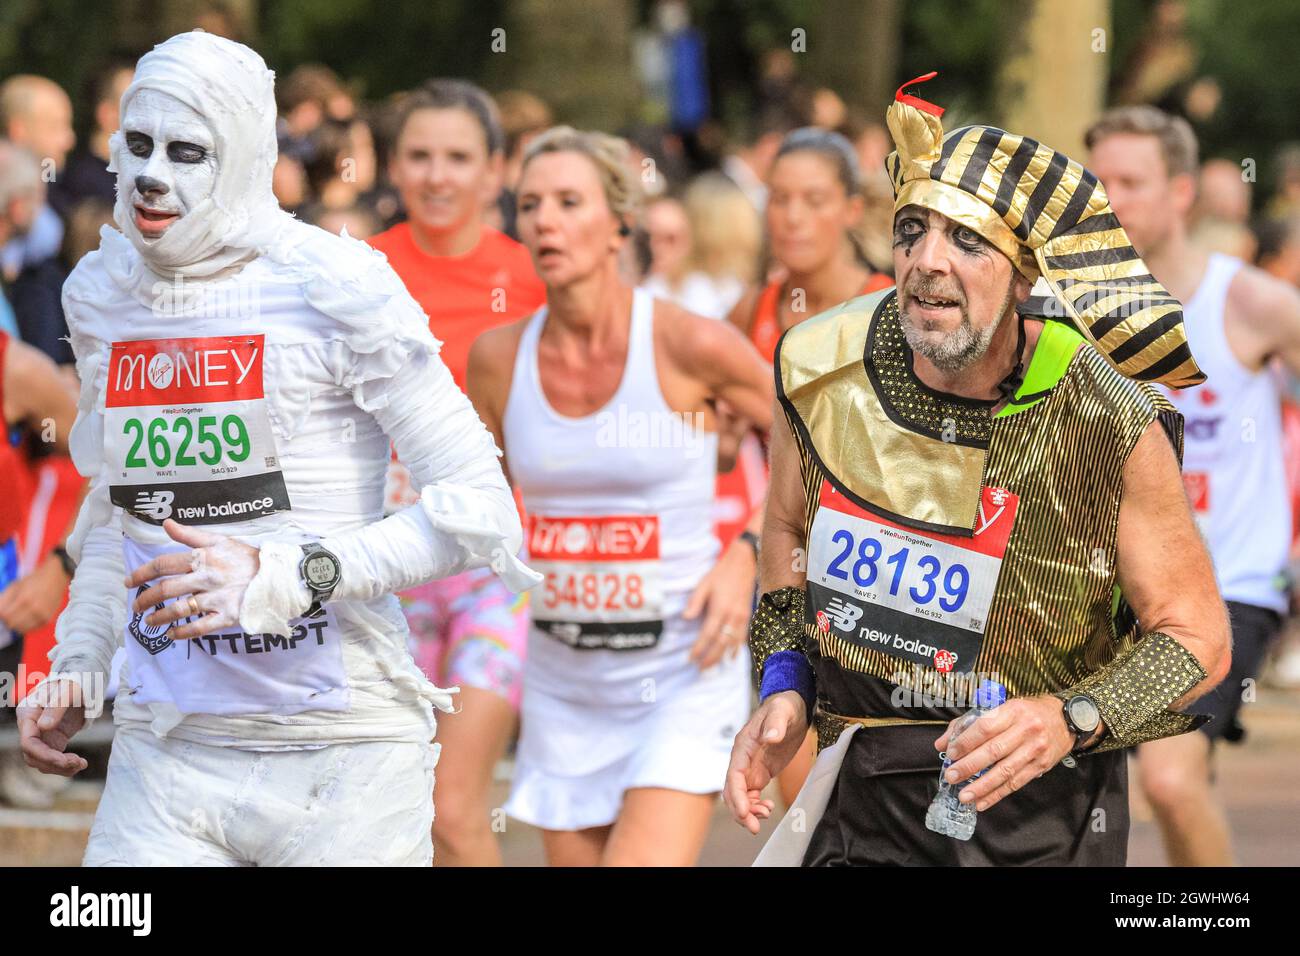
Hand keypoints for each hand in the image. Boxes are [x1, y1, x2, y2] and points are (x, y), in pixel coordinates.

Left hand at [0, 552, 70, 633]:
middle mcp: (35, 609)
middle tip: (10, 612)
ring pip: (21, 629)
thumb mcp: (15, 585)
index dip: (1, 613)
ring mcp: (42, 616)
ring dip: (16, 624)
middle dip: (7, 619)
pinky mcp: (48, 620)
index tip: (3, 609)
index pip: (4, 615)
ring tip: (18, 615)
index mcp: (24, 599)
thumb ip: (4, 599)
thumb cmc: (34, 580)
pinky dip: (26, 626)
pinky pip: (31, 629)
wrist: (56, 578)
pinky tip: (27, 618)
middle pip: (11, 624)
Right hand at [17, 678, 87, 776]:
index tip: (64, 760)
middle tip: (79, 762)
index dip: (44, 754)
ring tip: (82, 764)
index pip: (28, 742)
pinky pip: (54, 758)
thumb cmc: (73, 682)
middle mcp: (30, 727)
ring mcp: (41, 735)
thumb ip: (55, 707)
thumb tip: (44, 727)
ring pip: (42, 761)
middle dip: (54, 763)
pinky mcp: (53, 740)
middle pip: (33, 756)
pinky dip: (65, 765)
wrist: (82, 681)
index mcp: (28, 714)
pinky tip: (80, 764)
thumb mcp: (67, 690)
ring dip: (61, 767)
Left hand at [125, 518, 260, 640]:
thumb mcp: (219, 540)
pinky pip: (200, 627)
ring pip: (180, 609)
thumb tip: (166, 523)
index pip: (164, 564)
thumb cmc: (246, 558)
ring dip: (159, 617)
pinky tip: (171, 634)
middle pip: (167, 589)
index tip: (130, 580)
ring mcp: (217, 598)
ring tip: (149, 621)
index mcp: (203, 557)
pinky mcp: (227, 615)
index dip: (142, 572)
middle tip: (136, 605)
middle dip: (145, 598)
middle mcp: (207, 578)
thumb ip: (190, 534)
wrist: (276, 576)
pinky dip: (182, 633)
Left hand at [684, 537, 756, 668]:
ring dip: (722, 656)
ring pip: (733, 643)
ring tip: (713, 666)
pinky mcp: (748, 616)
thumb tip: (686, 618)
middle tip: (701, 668)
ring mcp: (742, 617)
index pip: (708, 634)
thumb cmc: (721, 573)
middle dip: (711, 657)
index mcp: (720, 608)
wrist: (744, 564)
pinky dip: (736, 649)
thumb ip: (695, 602)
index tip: (691, 658)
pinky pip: (742, 637)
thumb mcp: (704, 584)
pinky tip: (731, 657)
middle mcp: (733, 616)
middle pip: (721, 643)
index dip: (699, 648)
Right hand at [724, 691, 807, 833]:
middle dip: (740, 811)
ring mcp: (751, 767)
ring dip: (749, 811)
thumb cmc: (784, 706)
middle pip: (733, 791)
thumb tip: (770, 737)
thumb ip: (776, 723)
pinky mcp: (761, 772)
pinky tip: (769, 809)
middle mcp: (743, 759)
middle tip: (754, 828)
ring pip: (742, 796)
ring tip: (766, 815)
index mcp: (744, 746)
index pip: (734, 776)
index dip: (737, 796)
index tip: (744, 813)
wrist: (792, 707)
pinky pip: (752, 795)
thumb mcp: (782, 711)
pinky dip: (757, 806)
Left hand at [932, 694, 1074, 811]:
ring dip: (982, 786)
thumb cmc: (1027, 713)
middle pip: (994, 751)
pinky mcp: (1040, 766)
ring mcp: (1035, 750)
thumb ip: (968, 723)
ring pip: (1005, 771)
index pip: (985, 727)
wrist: (1065, 720)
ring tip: (964, 795)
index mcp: (1012, 711)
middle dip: (969, 766)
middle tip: (952, 776)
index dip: (966, 742)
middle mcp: (1026, 730)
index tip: (950, 752)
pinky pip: (1016, 783)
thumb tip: (943, 743)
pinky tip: (982, 801)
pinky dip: (997, 794)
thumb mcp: (1001, 708)